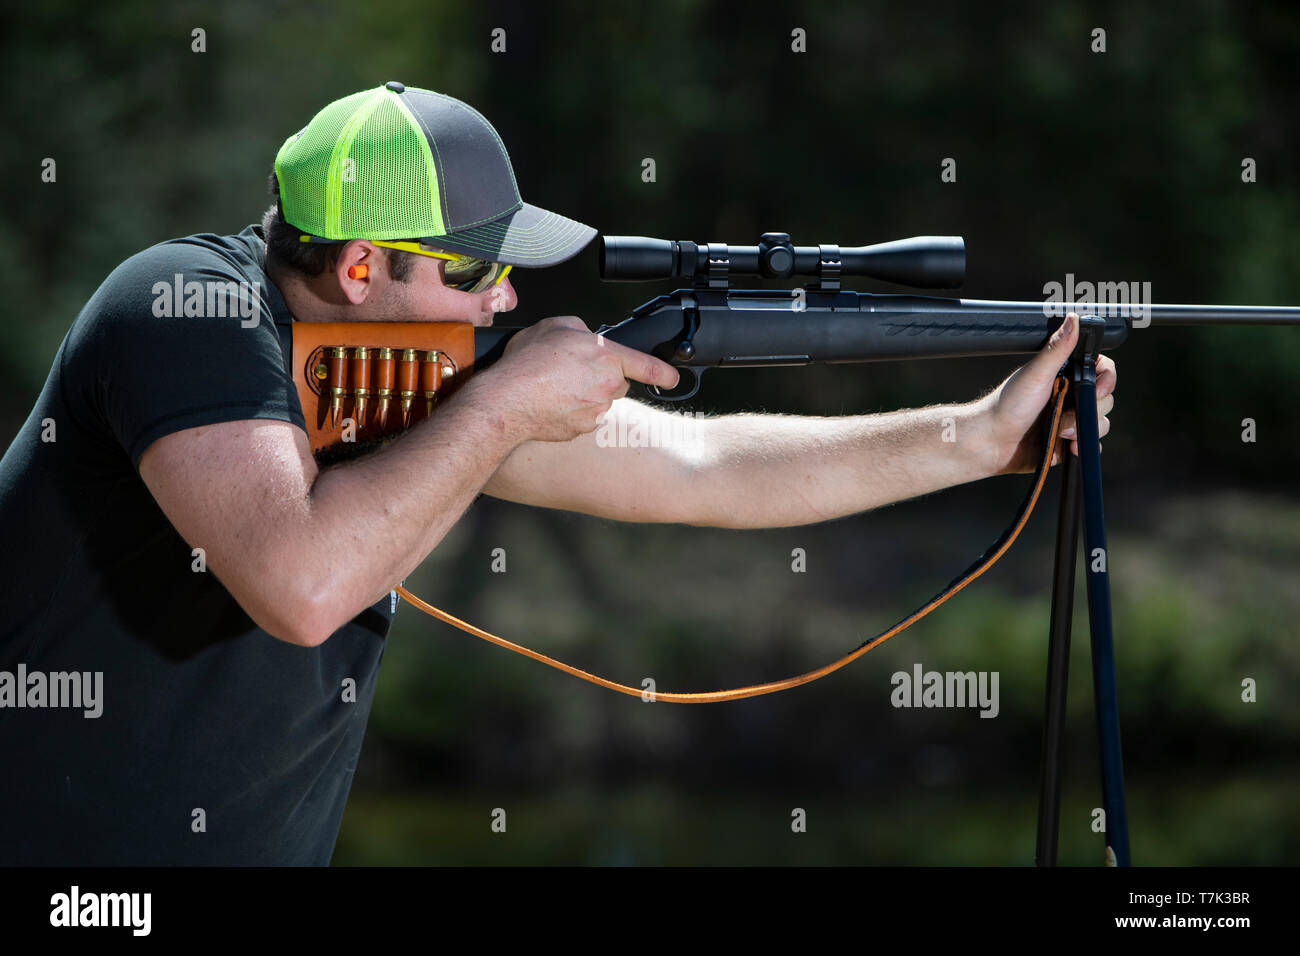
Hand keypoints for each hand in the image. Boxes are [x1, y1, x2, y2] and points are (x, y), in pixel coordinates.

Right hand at [487, 316, 679, 442]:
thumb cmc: (528, 364)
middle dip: (602, 377)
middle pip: (617, 382)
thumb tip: (585, 337)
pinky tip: (550, 402)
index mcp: (607, 358)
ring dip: (584, 394)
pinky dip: (571, 411)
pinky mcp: (581, 430)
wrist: (507, 401)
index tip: (672, 378)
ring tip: (554, 386)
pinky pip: (583, 417)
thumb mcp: (555, 326)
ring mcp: (596, 412)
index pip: (648, 367)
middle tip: (572, 370)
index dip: (664, 373)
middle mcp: (608, 388)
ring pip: (599, 400)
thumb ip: (581, 330)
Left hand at [978, 312, 1116, 474]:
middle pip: (1104, 399)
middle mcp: (1069, 396)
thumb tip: (1072, 319)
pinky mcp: (1067, 442)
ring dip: (1083, 430)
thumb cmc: (1006, 406)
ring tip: (1060, 433)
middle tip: (1065, 415)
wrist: (990, 442)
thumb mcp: (1036, 374)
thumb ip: (1057, 349)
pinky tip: (1068, 447)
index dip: (1105, 381)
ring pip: (1100, 423)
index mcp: (1064, 375)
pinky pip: (1089, 444)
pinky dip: (1083, 446)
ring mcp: (1069, 419)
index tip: (1096, 391)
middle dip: (1089, 411)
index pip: (1101, 371)